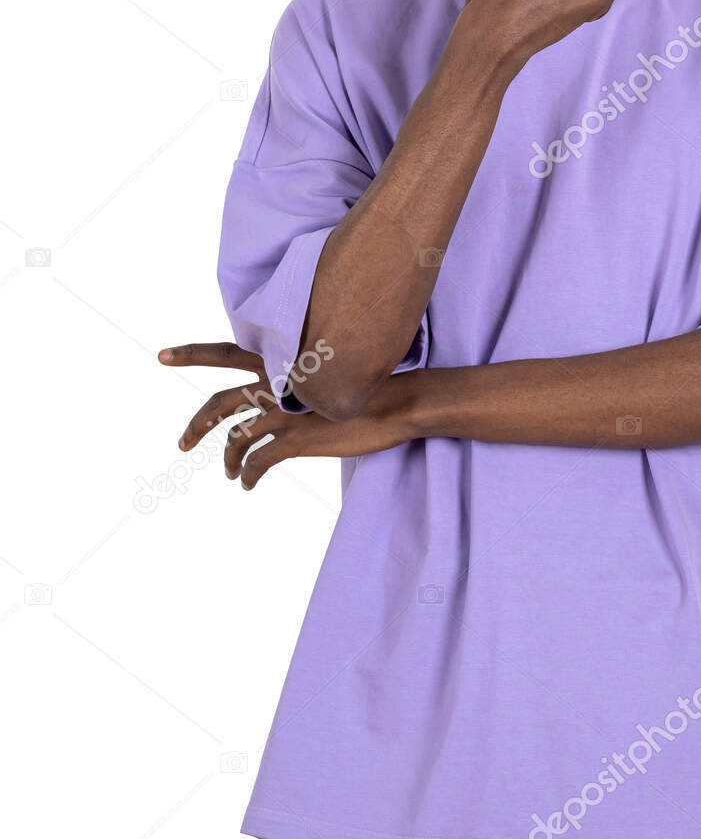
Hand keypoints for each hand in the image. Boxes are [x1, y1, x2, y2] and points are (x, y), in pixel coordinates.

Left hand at [158, 340, 417, 488]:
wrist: (401, 400)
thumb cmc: (376, 384)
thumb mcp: (331, 368)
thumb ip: (304, 374)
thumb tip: (293, 384)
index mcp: (282, 363)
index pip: (228, 353)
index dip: (192, 353)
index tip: (162, 355)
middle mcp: (277, 384)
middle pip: (220, 403)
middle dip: (196, 425)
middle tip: (182, 443)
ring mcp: (284, 412)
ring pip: (236, 439)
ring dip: (228, 460)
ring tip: (231, 473)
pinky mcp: (296, 440)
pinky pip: (257, 462)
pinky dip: (247, 476)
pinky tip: (247, 485)